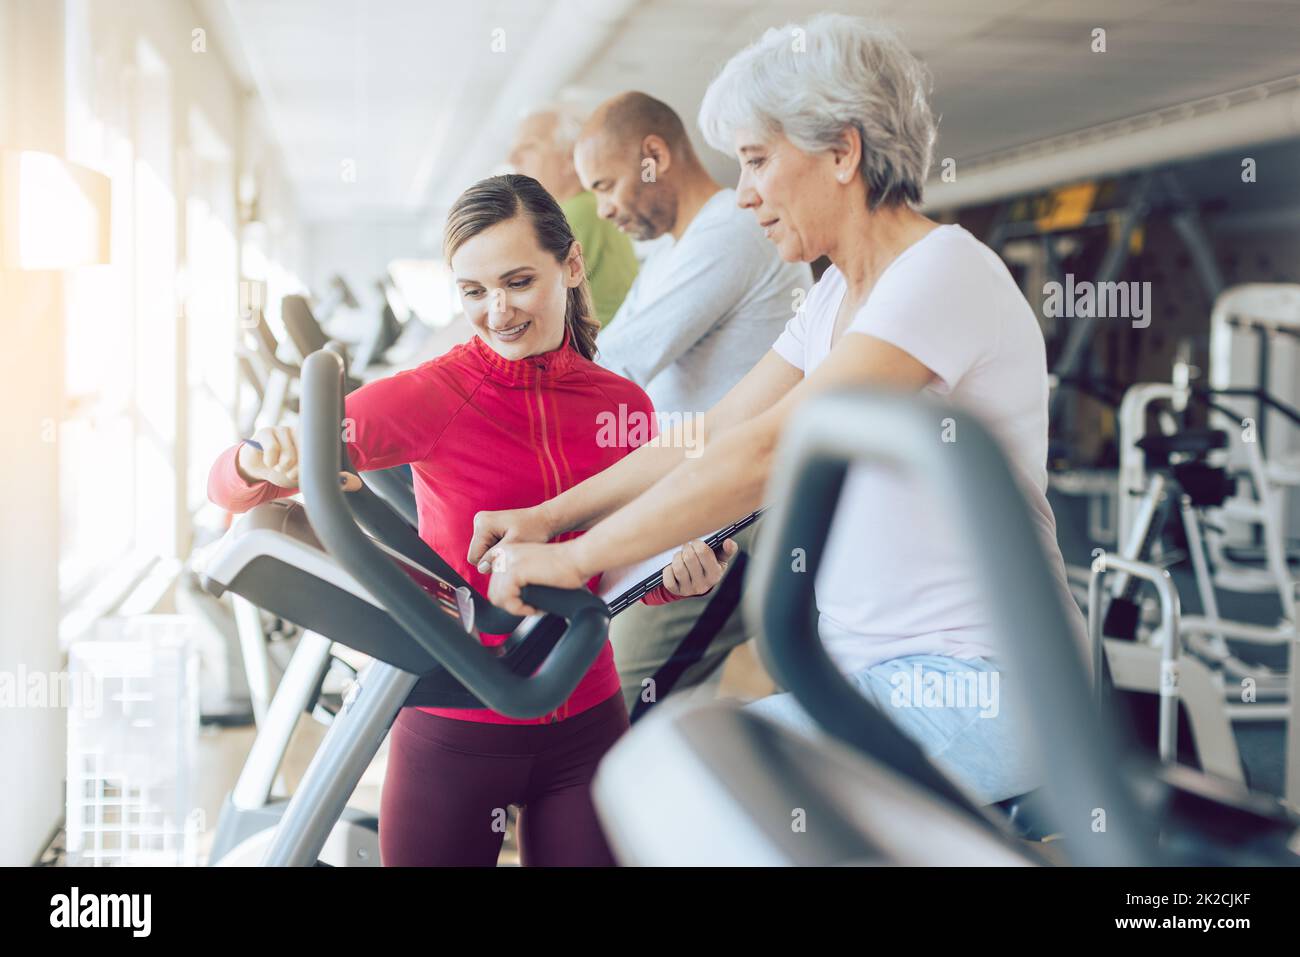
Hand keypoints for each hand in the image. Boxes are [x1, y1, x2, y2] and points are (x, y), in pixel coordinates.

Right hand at [235, 425, 360, 491]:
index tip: (310, 468)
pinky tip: (269, 463)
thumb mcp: (310, 479)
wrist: (259, 469)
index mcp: (314, 439)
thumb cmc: (286, 470)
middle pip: (307, 453)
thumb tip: (357, 484)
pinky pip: (273, 448)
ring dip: (284, 467)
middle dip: (300, 471)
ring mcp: (283, 429)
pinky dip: (271, 462)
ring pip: (289, 453)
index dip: (318, 463)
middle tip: (292, 473)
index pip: (325, 444)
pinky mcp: (266, 432)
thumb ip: (333, 480)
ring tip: (280, 468)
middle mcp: (300, 430)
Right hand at [468, 504, 556, 572]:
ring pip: (482, 553)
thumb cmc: (534, 529)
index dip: (490, 562)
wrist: (544, 519)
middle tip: (512, 549)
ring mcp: (483, 524)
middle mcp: (479, 521)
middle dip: (493, 557)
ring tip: (513, 544)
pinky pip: (487, 548)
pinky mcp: (488, 528)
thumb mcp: (514, 545)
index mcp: (482, 524)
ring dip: (496, 553)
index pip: (474, 557)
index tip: (508, 554)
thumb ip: (495, 557)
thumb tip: (481, 568)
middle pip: (477, 555)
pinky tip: (510, 541)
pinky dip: (498, 549)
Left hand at [486, 540, 585, 616]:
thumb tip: (510, 596)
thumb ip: (519, 575)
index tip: (526, 602)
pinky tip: (535, 608)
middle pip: (494, 592)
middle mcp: (504, 554)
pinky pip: (508, 600)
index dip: (510, 598)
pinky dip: (521, 609)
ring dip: (517, 608)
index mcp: (507, 552)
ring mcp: (508, 561)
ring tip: (535, 608)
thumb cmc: (565, 566)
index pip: (495, 583)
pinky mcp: (515, 571)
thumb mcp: (533, 567)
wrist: (578, 558)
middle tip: (531, 608)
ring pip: (499, 598)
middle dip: (512, 605)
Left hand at [662, 538, 737, 596]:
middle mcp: (703, 585)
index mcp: (715, 574)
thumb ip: (728, 550)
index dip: (697, 543)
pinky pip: (668, 577)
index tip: (696, 542)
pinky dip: (668, 569)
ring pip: (678, 567)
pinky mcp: (676, 591)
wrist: (698, 584)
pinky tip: (673, 567)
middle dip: (686, 548)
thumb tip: (729, 542)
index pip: (703, 552)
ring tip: (680, 555)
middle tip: (687, 547)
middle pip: (689, 558)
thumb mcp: (721, 560)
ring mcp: (689, 590)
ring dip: (677, 557)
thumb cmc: (710, 566)